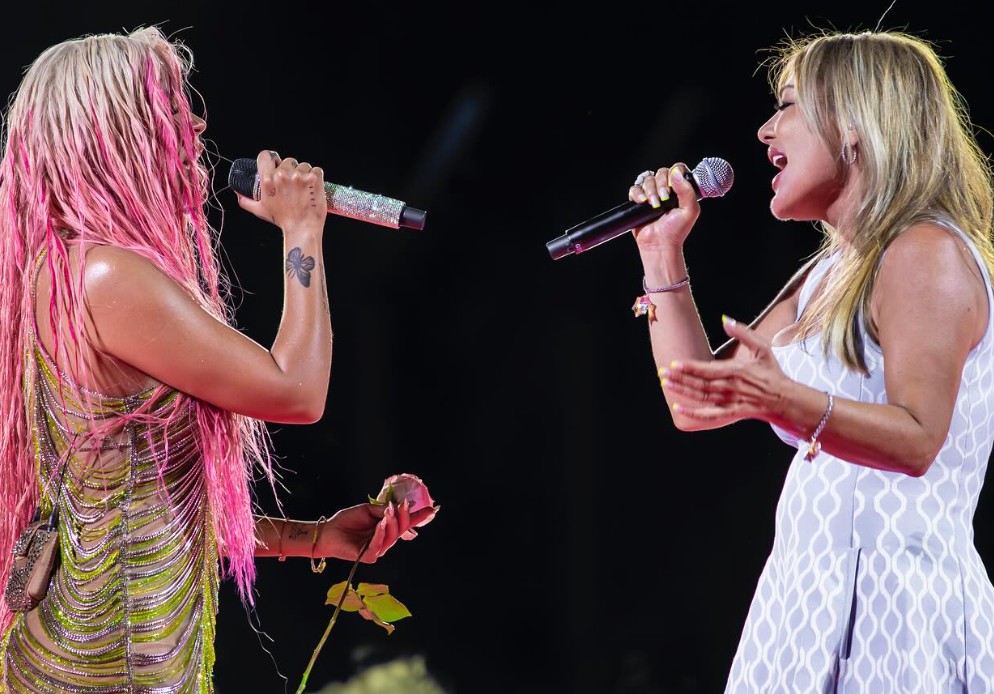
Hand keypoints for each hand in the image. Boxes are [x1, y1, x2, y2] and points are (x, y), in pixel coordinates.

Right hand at [234, 149, 326, 231]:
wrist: (302, 228)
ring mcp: (299, 176)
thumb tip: (238, 194)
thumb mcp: (261, 210)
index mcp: (268, 179)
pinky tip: (313, 187)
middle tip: (293, 185)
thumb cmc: (283, 220)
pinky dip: (316, 176)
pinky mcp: (314, 178)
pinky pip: (317, 169)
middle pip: (287, 161)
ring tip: (304, 188)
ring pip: (303, 165)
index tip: (275, 163)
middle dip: (290, 170)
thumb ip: (246, 201)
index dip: (271, 159)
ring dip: (304, 173)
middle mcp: (282, 175)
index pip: (266, 156)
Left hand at [315, 501, 437, 564]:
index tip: (433, 509)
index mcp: (385, 529)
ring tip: (388, 512)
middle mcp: (384, 541)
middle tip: (403, 506)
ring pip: (392, 537)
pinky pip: (378, 545)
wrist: (328, 531)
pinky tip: (381, 524)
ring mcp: (377, 550)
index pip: (405, 524)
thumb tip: (397, 508)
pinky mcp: (368, 556)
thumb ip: (383, 511)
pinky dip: (381, 533)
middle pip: (401, 530)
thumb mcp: (368, 510)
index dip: (418, 517)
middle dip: (405, 517)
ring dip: (392, 523)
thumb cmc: (347, 521)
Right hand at [628, 163, 699, 249]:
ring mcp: (652, 195)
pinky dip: (637, 193)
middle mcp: (666, 190)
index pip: (677, 170)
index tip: (673, 186)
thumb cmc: (676, 231)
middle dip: (661, 184)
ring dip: (650, 190)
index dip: (674, 174)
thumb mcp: (690, 210)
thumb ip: (687, 191)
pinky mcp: (638, 202)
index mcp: (680, 190)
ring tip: (653, 204)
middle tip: (664, 199)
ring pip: (647, 179)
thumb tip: (676, 173)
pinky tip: (642, 202)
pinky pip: (634, 189)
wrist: (659, 244)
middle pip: (661, 172)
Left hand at [659, 316, 790, 424]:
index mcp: (737, 371)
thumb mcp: (762, 347)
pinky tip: (678, 408)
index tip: (674, 363)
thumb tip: (725, 319)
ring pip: (702, 397)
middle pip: (701, 384)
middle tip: (662, 373)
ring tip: (666, 384)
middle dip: (680, 379)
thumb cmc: (772, 372)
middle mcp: (731, 387)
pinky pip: (709, 415)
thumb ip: (744, 332)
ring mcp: (730, 402)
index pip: (708, 369)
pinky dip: (693, 413)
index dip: (690, 367)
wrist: (785, 399)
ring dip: (682, 392)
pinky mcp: (731, 413)